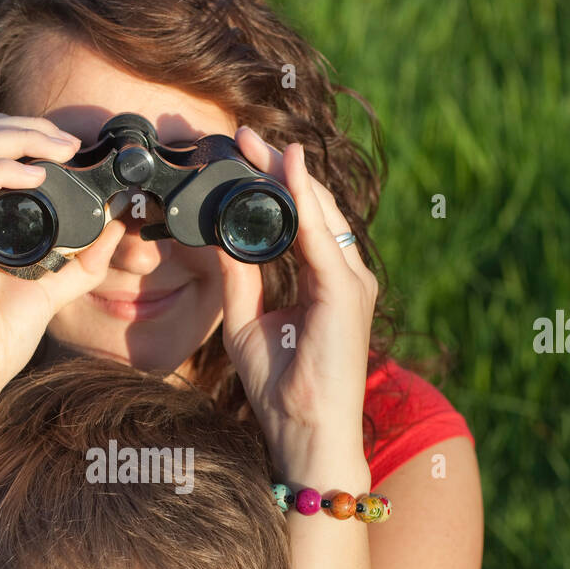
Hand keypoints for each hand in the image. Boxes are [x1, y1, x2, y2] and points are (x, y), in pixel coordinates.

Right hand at [0, 114, 127, 421]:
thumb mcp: (52, 292)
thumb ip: (82, 261)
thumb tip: (117, 225)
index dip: (30, 134)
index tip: (74, 145)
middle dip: (25, 126)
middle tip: (68, 141)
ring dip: (13, 136)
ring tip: (54, 150)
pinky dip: (0, 170)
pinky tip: (33, 176)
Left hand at [217, 129, 378, 463]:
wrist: (305, 433)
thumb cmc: (281, 389)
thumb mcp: (248, 322)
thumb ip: (240, 277)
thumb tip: (219, 238)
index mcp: (325, 282)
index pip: (299, 220)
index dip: (272, 184)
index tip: (240, 155)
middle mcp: (345, 276)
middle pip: (310, 208)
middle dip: (275, 168)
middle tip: (242, 135)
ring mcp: (351, 282)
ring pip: (317, 213)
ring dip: (285, 174)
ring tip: (254, 142)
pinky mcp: (345, 293)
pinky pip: (318, 236)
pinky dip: (302, 200)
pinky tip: (284, 171)